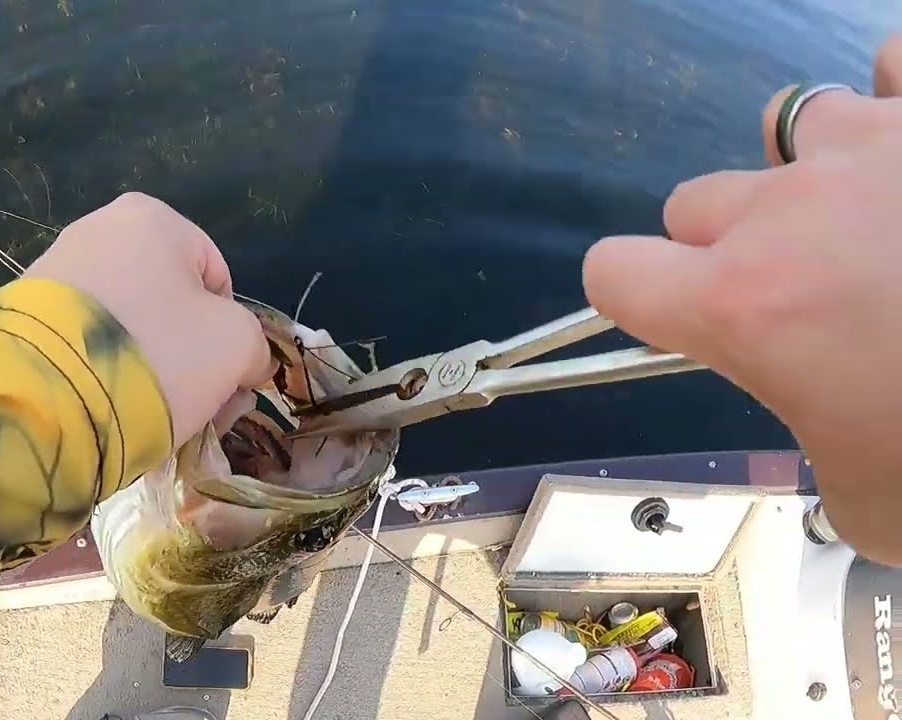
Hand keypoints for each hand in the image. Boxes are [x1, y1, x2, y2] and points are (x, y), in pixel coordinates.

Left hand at [25, 192, 274, 445]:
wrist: (48, 398)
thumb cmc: (157, 353)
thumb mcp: (235, 346)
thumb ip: (254, 345)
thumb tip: (247, 363)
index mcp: (151, 217)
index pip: (217, 278)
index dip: (229, 332)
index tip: (224, 379)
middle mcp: (97, 229)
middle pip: (169, 302)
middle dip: (188, 353)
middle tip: (193, 405)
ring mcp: (53, 270)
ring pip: (128, 325)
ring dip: (148, 366)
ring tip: (146, 413)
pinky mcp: (21, 314)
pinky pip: (84, 342)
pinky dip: (103, 372)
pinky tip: (105, 407)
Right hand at [583, 35, 901, 563]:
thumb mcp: (873, 507)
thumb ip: (818, 446)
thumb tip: (840, 427)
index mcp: (746, 306)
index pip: (615, 274)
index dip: (635, 298)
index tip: (680, 321)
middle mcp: (790, 211)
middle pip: (695, 201)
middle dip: (730, 245)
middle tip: (810, 294)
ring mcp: (874, 145)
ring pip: (792, 129)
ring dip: (818, 174)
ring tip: (884, 216)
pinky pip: (896, 62)